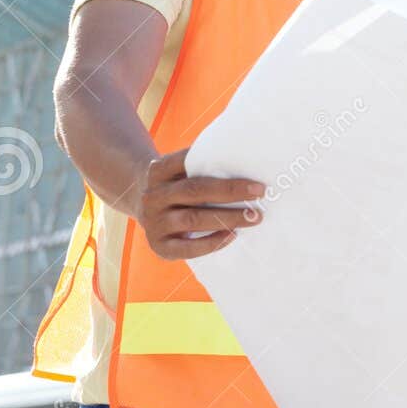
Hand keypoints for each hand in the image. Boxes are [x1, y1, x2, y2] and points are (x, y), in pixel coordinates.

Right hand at [136, 148, 263, 259]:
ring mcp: (154, 222)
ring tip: (254, 217)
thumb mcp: (181, 172)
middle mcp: (152, 196)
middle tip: (260, 192)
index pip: (185, 162)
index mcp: (158, 171)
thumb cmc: (179, 186)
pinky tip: (233, 235)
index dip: (216, 162)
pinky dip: (212, 243)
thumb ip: (202, 165)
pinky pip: (186, 247)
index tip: (247, 166)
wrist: (146, 211)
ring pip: (192, 219)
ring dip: (227, 218)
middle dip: (231, 191)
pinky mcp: (159, 245)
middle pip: (194, 190)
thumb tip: (247, 160)